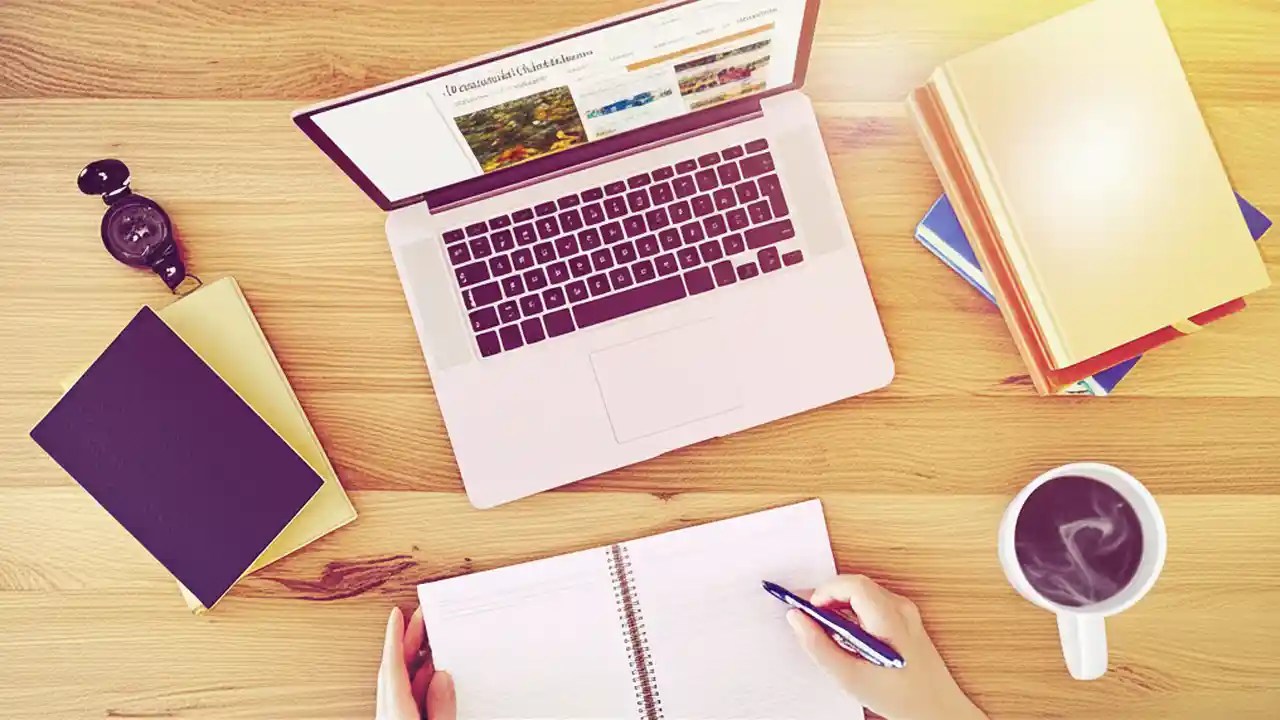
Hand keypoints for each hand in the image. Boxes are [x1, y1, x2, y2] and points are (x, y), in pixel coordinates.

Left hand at [376, 606, 456, 719]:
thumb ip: (441, 706)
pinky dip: (417, 680)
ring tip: (431, 642)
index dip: (395, 636)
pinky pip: (404, 695)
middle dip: (406, 640)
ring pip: (398, 682)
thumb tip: (443, 678)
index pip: (393, 666)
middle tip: (420, 617)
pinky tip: (433, 676)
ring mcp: (391, 717)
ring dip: (414, 660)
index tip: (396, 615)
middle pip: (393, 670)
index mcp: (395, 711)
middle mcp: (388, 713)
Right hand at [787, 575, 986, 719]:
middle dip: (828, 598)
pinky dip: (853, 613)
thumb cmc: (901, 698)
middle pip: (856, 586)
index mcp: (890, 619)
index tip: (808, 610)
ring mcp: (906, 613)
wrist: (938, 710)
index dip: (825, 591)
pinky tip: (847, 637)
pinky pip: (873, 604)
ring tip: (827, 632)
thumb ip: (819, 646)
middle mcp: (901, 609)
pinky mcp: (906, 620)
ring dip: (840, 606)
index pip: (854, 585)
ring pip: (863, 594)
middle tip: (810, 619)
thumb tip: (797, 619)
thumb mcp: (851, 677)